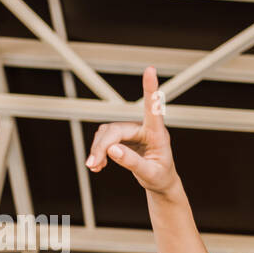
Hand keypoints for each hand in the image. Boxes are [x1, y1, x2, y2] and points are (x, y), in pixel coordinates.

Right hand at [84, 65, 178, 195]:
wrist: (160, 182)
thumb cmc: (160, 177)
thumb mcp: (149, 174)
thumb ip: (132, 162)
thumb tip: (112, 150)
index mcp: (157, 133)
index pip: (153, 109)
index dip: (151, 89)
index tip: (151, 70)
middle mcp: (144, 127)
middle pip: (116, 130)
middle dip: (102, 146)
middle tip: (93, 164)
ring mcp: (132, 130)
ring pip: (107, 133)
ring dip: (98, 149)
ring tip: (94, 166)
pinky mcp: (123, 135)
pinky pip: (104, 138)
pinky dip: (98, 151)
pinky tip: (97, 165)